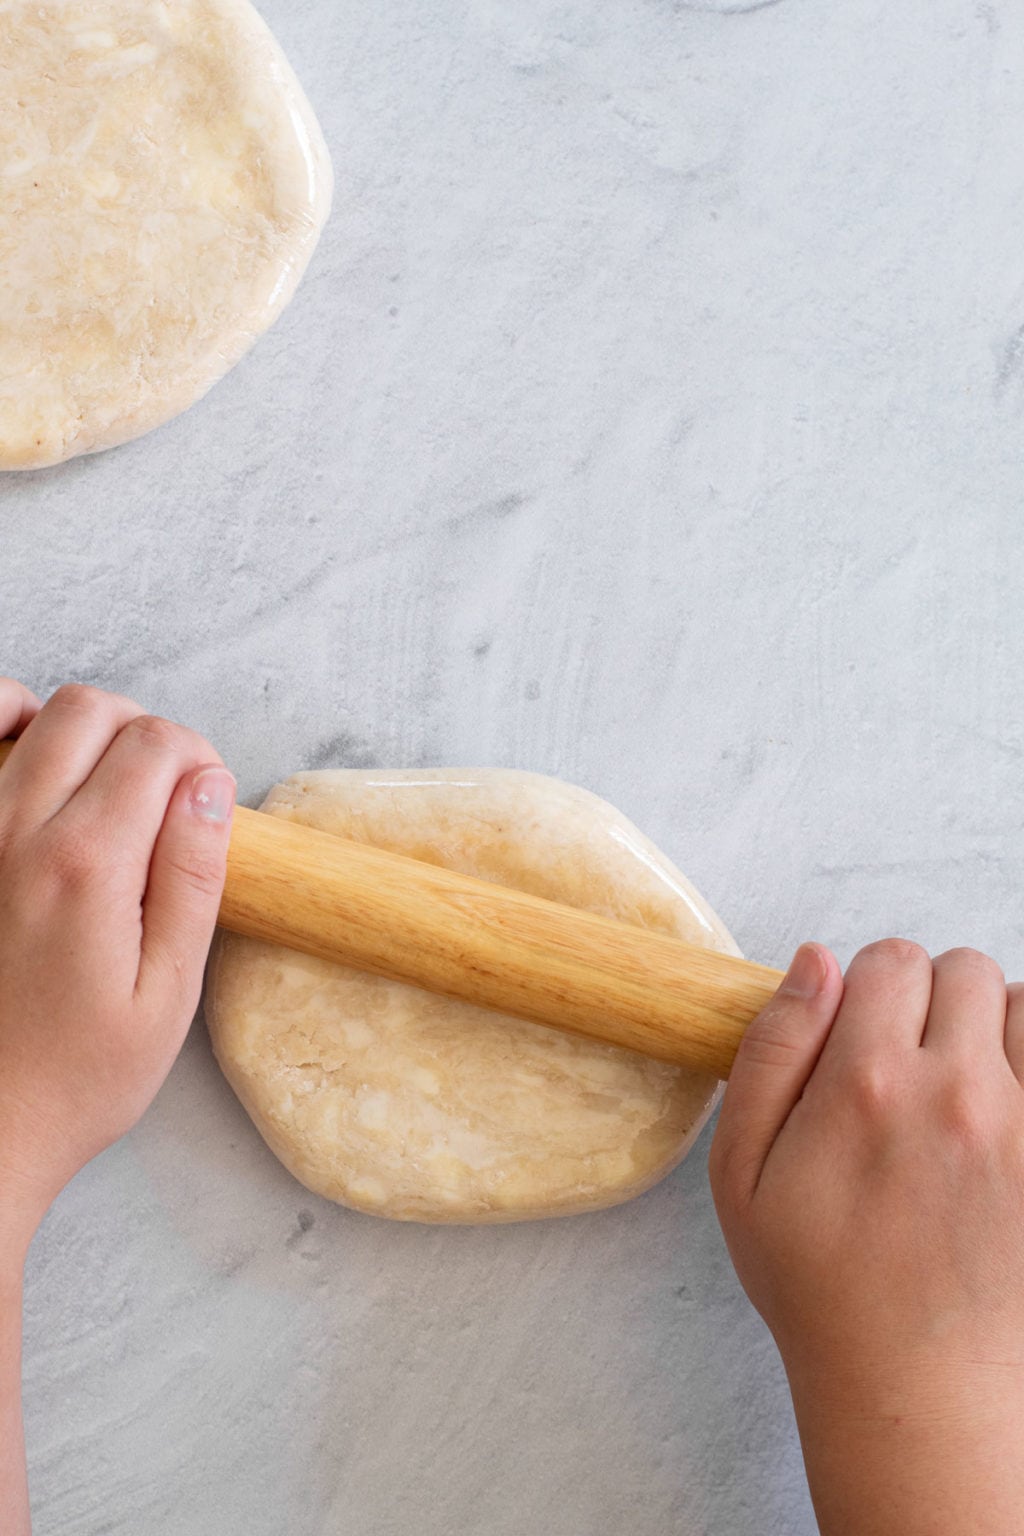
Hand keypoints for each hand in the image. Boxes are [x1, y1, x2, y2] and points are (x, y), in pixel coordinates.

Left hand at [0, 680, 234, 1248]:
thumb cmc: (73, 1077)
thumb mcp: (167, 993)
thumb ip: (192, 878)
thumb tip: (210, 788)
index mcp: (83, 867)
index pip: (156, 745)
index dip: (199, 759)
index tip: (205, 805)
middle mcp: (12, 834)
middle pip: (88, 709)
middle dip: (143, 732)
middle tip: (162, 791)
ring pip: (21, 713)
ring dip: (77, 731)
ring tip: (102, 782)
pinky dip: (6, 738)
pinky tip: (34, 777)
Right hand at [710, 939, 1023, 1534]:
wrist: (918, 1392)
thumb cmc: (820, 1290)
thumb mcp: (742, 1173)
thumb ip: (772, 1051)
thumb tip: (813, 961)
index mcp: (866, 1084)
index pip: (887, 960)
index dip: (866, 989)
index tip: (857, 1037)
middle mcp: (958, 1093)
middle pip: (960, 970)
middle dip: (927, 1000)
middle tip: (905, 1064)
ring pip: (1021, 1002)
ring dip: (988, 1026)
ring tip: (960, 1084)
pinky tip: (1001, 1108)